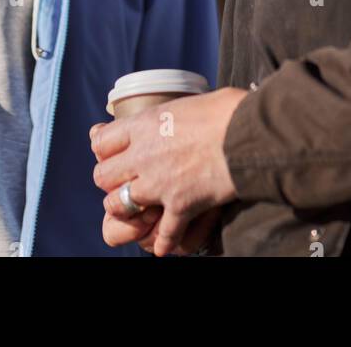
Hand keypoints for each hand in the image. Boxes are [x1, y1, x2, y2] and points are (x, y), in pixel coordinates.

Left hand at [90, 87, 247, 256]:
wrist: (248, 131)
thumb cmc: (225, 110)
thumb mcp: (185, 103)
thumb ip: (169, 115)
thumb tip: (175, 116)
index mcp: (143, 125)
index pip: (101, 142)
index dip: (105, 150)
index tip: (115, 155)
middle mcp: (143, 154)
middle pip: (103, 176)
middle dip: (111, 182)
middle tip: (125, 183)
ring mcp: (159, 183)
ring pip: (119, 205)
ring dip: (128, 210)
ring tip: (139, 211)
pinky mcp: (180, 206)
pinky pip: (163, 234)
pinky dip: (165, 242)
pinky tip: (165, 246)